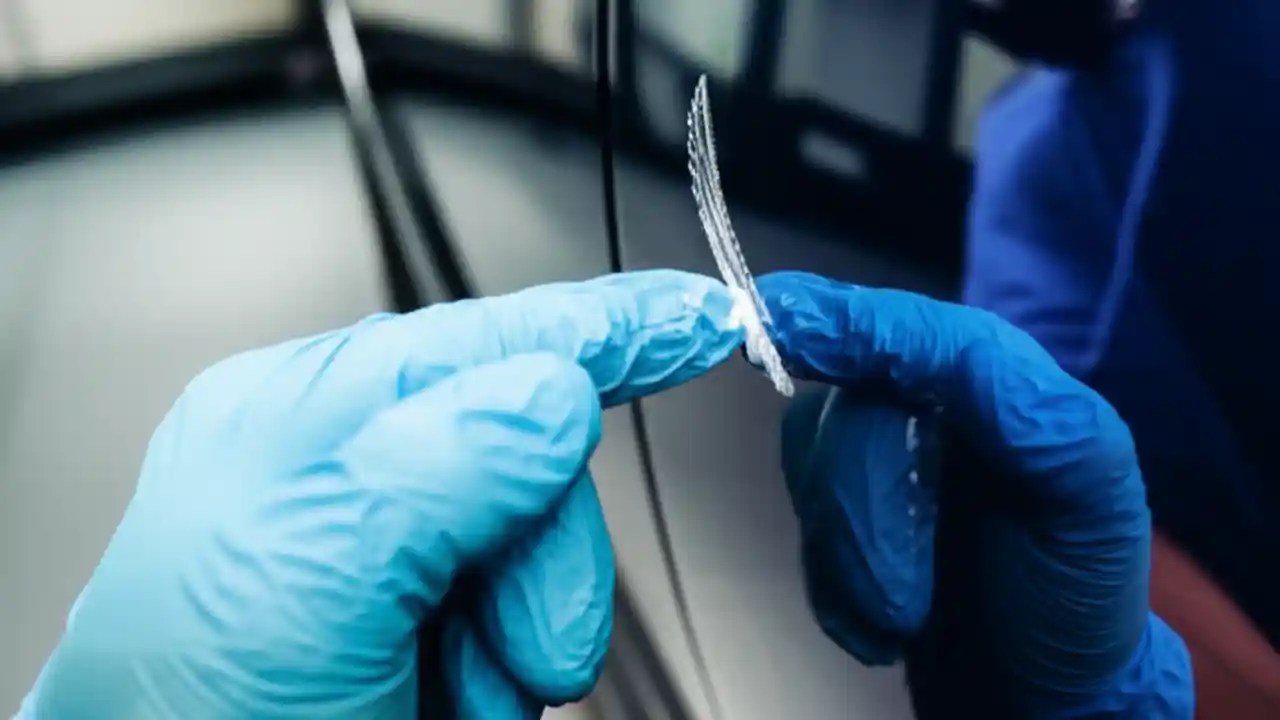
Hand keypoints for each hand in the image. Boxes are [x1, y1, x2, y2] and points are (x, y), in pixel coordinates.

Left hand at [19, 271, 743, 718]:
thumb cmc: (188, 716)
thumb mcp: (316, 571)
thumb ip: (443, 462)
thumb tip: (558, 393)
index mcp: (311, 414)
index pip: (498, 336)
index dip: (616, 326)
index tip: (705, 317)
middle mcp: (353, 468)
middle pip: (539, 456)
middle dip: (553, 563)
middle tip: (530, 648)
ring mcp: (389, 548)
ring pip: (544, 550)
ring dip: (529, 635)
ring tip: (460, 690)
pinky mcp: (419, 619)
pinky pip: (523, 616)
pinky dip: (508, 674)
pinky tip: (449, 697)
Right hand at [760, 272, 1192, 717]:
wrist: (1036, 689)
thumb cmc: (1075, 593)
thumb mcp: (1086, 493)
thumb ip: (1030, 411)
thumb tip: (944, 346)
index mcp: (993, 372)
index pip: (903, 328)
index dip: (838, 321)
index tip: (771, 320)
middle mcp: (928, 396)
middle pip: (845, 411)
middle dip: (862, 515)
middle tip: (903, 606)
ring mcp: (879, 449)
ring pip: (812, 466)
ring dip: (848, 561)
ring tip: (906, 619)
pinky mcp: (845, 501)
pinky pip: (798, 519)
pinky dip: (831, 584)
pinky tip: (880, 622)